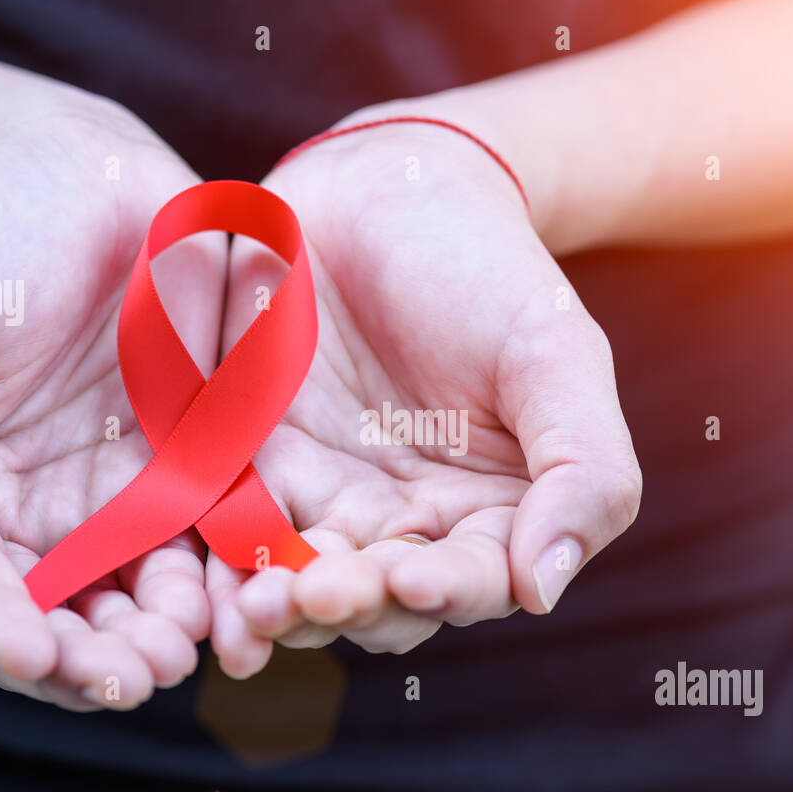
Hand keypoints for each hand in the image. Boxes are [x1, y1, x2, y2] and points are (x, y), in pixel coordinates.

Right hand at [0, 93, 223, 709]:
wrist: (77, 175)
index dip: (1, 632)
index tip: (31, 655)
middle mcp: (47, 518)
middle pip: (70, 617)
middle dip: (96, 658)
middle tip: (129, 679)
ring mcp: (130, 496)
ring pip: (149, 593)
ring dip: (166, 632)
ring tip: (183, 649)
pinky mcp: (205, 465)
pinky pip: (220, 534)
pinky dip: (231, 573)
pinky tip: (245, 592)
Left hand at [208, 117, 641, 676]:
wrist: (389, 186)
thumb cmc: (490, 270)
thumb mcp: (558, 358)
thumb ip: (582, 471)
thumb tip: (544, 591)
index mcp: (492, 513)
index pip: (476, 580)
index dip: (446, 590)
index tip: (412, 579)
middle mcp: (408, 524)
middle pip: (381, 599)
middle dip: (350, 605)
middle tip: (314, 596)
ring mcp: (326, 501)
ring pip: (302, 581)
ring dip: (280, 605)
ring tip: (255, 605)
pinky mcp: (252, 469)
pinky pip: (232, 530)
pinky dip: (221, 567)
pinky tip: (210, 582)